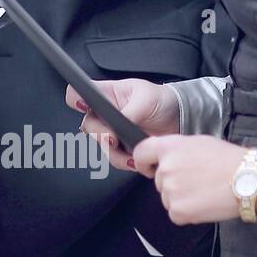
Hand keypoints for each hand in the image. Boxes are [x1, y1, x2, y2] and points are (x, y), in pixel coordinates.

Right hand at [65, 78, 179, 170]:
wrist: (180, 119)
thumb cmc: (161, 100)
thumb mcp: (146, 98)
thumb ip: (129, 110)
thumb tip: (118, 122)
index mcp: (105, 94)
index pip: (76, 94)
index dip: (76, 100)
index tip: (85, 108)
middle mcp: (104, 113)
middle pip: (87, 125)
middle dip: (100, 135)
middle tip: (113, 139)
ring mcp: (112, 131)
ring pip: (100, 146)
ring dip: (114, 154)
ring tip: (130, 156)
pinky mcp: (122, 148)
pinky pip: (115, 158)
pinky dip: (125, 162)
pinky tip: (136, 161)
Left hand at [131, 136, 256, 224]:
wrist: (249, 179)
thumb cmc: (229, 159)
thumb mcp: (198, 142)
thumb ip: (176, 149)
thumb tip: (164, 158)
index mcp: (168, 147)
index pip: (141, 153)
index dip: (144, 162)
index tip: (148, 168)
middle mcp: (165, 168)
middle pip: (159, 180)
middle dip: (173, 182)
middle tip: (197, 181)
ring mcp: (170, 191)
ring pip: (167, 198)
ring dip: (181, 198)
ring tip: (205, 191)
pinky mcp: (178, 211)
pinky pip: (175, 214)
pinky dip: (188, 212)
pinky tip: (204, 204)